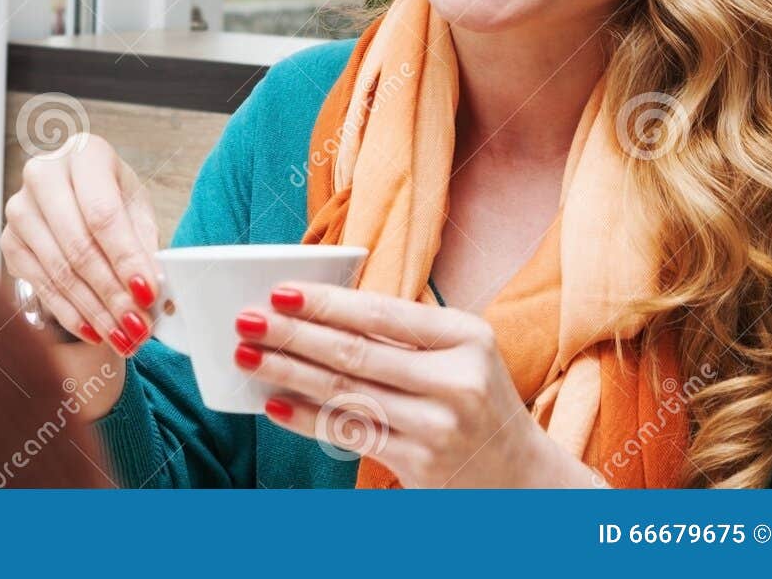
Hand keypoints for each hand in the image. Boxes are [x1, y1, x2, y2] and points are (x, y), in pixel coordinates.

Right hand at [0, 133, 162, 357]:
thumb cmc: (109, 197)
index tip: (148, 293)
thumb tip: (153, 289)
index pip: (103, 214)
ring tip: (123, 335)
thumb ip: (144, 245)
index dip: (125, 257)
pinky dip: (71, 313)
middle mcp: (43, 175)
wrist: (75, 192)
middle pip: (78, 245)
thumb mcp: (135, 208)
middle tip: (137, 326)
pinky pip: (41, 285)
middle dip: (112, 293)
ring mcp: (19, 208)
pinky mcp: (8, 241)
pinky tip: (95, 331)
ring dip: (95, 310)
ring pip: (59, 270)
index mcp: (84, 154)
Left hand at [233, 282, 602, 487]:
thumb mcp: (462, 352)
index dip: (325, 302)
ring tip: (249, 355)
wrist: (523, 478)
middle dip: (293, 334)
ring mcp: (437, 426)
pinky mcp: (420, 463)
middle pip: (355, 352)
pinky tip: (275, 404)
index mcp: (466, 336)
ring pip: (345, 393)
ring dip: (289, 373)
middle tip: (247, 320)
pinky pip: (350, 434)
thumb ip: (405, 331)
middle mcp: (455, 380)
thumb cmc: (478, 399)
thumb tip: (319, 310)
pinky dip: (307, 418)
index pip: (381, 313)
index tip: (280, 292)